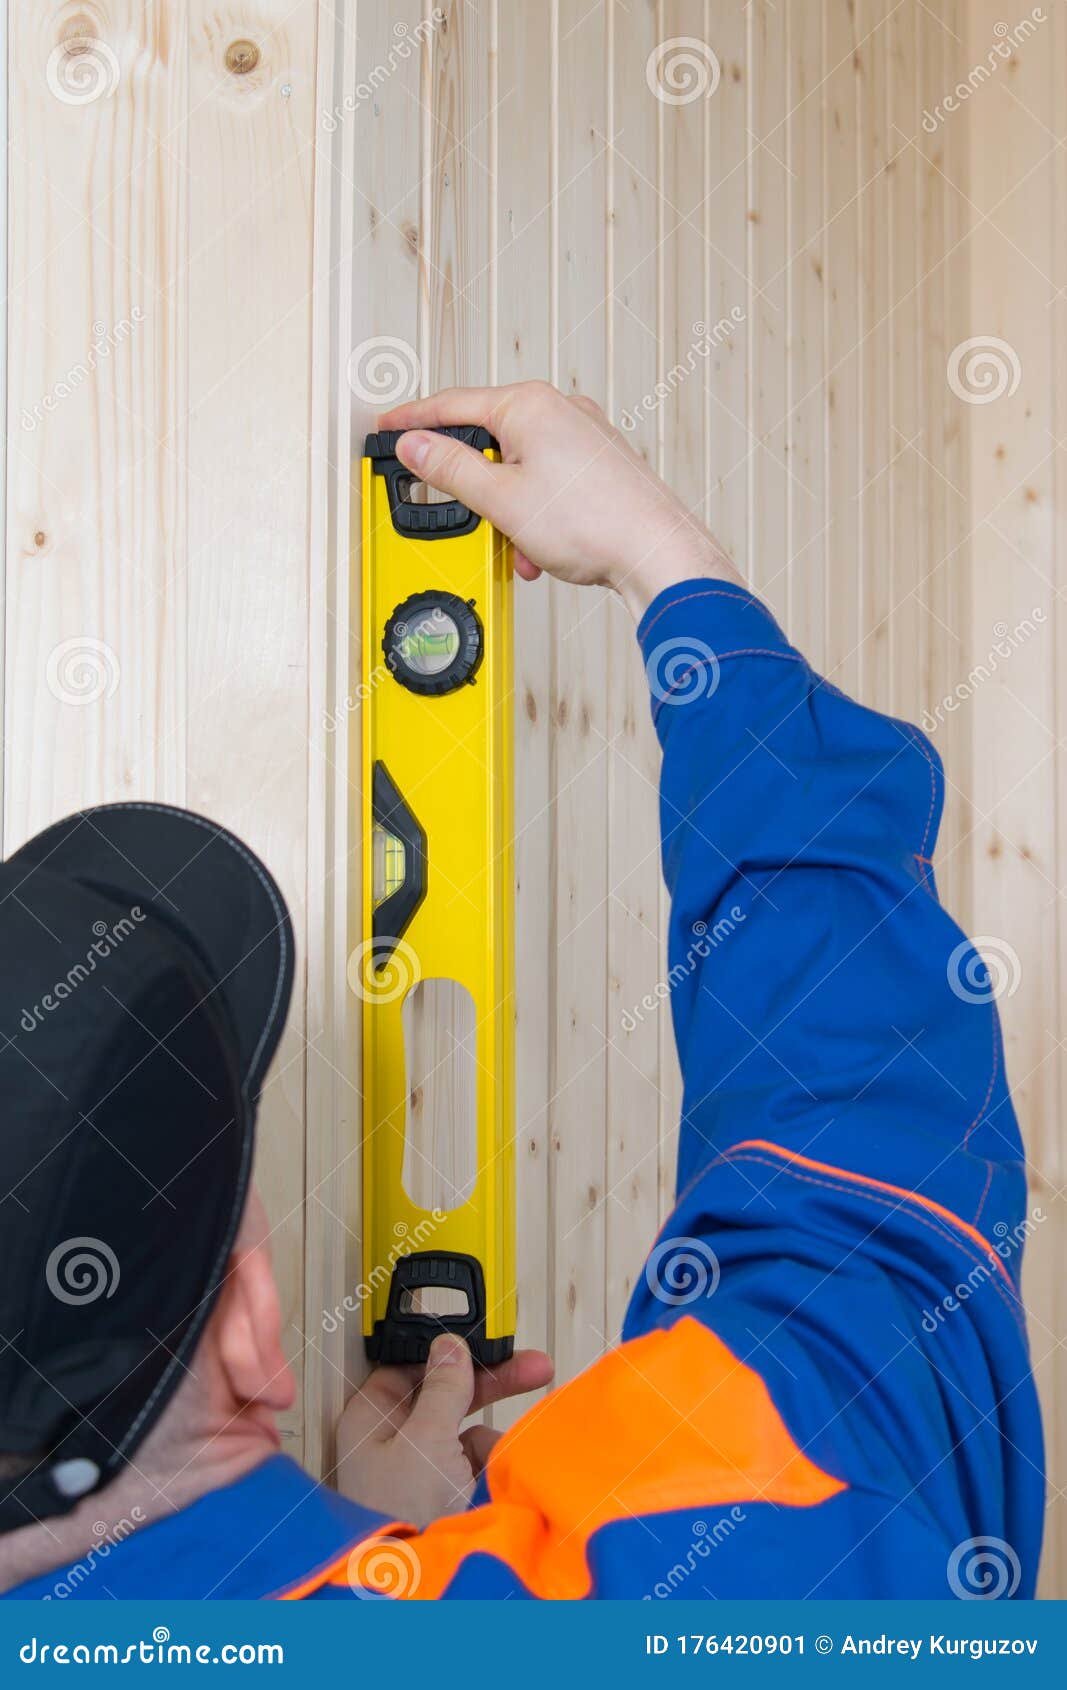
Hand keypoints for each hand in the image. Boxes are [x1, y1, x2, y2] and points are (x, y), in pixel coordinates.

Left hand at [335, 1335, 552, 1527]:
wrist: (419, 1598)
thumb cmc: (405, 1517)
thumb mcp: (428, 1441)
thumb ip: (443, 1388)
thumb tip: (449, 1345)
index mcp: (370, 1422)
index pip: (405, 1368)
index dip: (443, 1353)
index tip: (481, 1341)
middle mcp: (392, 1444)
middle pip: (441, 1395)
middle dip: (488, 1384)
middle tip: (534, 1367)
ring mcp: (420, 1474)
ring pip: (464, 1432)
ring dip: (492, 1437)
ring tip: (509, 1452)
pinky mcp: (446, 1500)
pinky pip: (477, 1467)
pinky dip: (494, 1468)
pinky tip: (503, 1478)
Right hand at [377, 382, 741, 621]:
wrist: (655, 552)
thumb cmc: (595, 521)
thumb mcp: (501, 499)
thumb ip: (450, 470)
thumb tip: (417, 448)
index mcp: (530, 405)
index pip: (452, 404)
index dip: (413, 420)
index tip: (388, 428)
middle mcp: (560, 410)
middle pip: (488, 440)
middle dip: (475, 489)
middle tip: (465, 515)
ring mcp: (583, 437)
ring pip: (519, 470)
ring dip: (508, 512)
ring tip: (520, 544)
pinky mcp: (598, 466)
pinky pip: (548, 484)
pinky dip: (536, 517)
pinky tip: (543, 549)